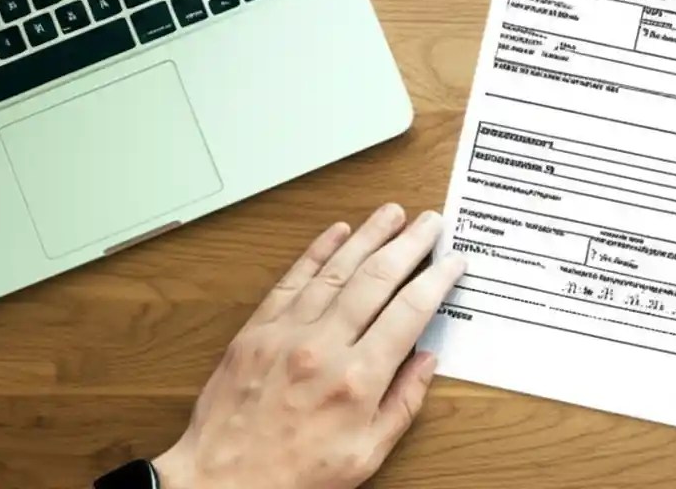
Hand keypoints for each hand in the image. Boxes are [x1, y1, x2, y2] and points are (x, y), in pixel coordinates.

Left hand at [152, 204, 465, 488]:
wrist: (223, 483)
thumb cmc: (294, 476)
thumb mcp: (367, 454)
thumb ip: (403, 403)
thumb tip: (426, 362)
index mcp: (357, 379)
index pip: (410, 312)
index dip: (436, 280)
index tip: (453, 263)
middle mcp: (323, 348)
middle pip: (377, 279)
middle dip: (409, 244)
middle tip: (430, 222)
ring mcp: (287, 334)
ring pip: (336, 270)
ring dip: (368, 236)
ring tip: (392, 214)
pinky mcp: (257, 331)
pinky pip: (292, 280)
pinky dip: (316, 252)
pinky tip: (337, 233)